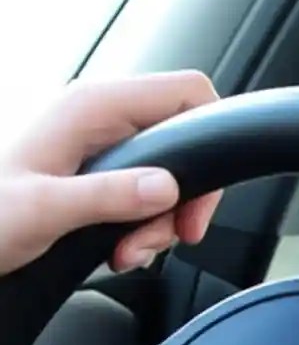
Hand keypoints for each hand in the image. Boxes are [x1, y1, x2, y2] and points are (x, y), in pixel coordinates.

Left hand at [0, 71, 223, 275]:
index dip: (210, 139)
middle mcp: (100, 118)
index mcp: (92, 107)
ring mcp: (99, 143)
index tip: (198, 197)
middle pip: (185, 142)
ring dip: (161, 220)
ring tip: (129, 250)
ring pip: (169, 173)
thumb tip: (167, 187)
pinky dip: (144, 225)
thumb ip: (108, 196)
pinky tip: (119, 248)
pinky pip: (145, 190)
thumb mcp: (42, 211)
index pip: (187, 94)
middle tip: (172, 236)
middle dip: (185, 197)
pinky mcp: (96, 171)